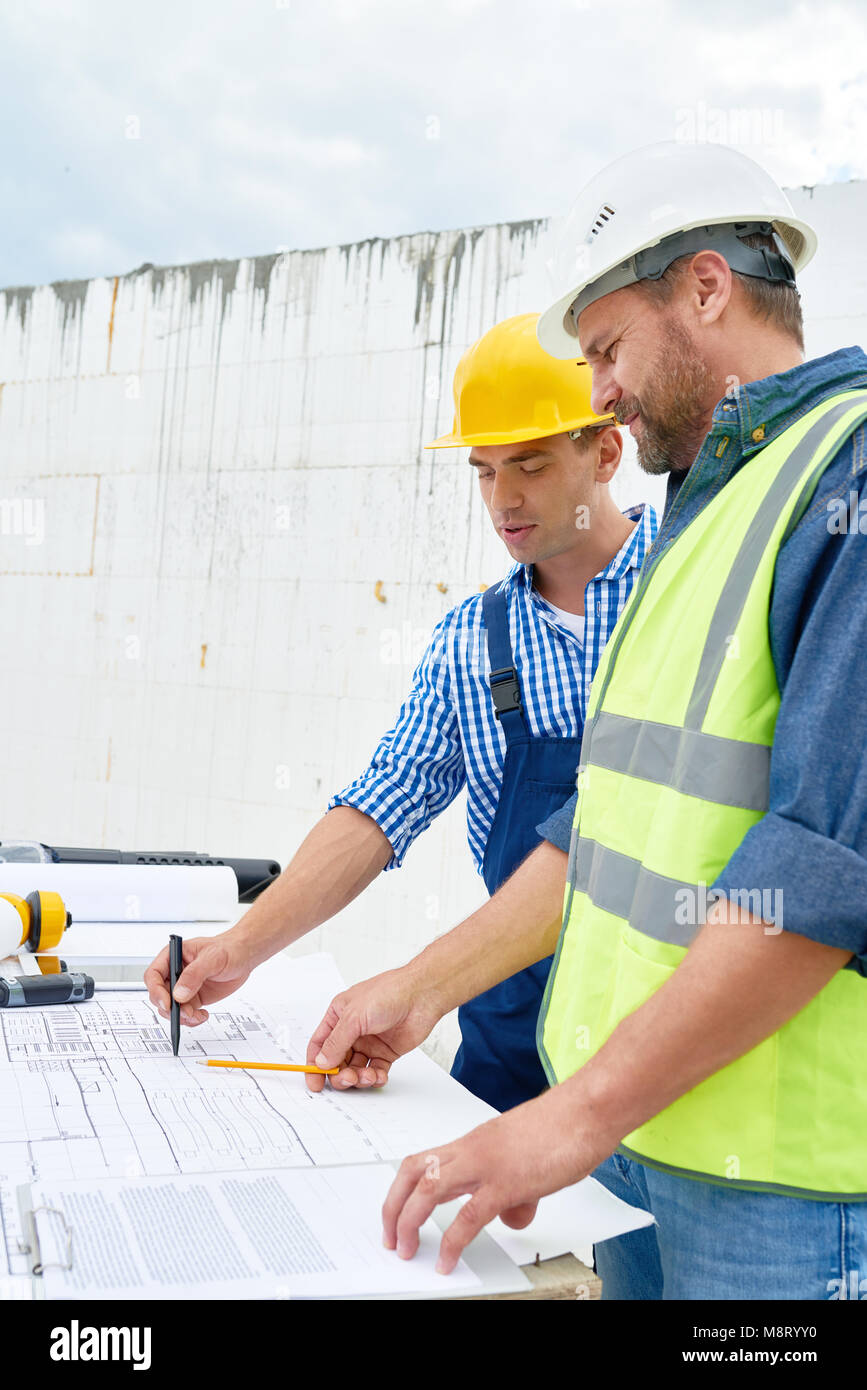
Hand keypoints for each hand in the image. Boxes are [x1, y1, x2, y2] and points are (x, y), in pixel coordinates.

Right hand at [144, 932, 253, 1025]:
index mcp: (172, 956)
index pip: (153, 975)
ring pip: (171, 1008)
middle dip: (170, 1008)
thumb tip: (179, 994)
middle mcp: (174, 973)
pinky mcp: (193, 998)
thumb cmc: (228, 949)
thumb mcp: (212, 957)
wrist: (243, 956)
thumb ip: (194, 974)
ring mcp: (183, 987)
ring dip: (181, 1016)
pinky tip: (203, 1015)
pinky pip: (185, 1013)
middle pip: (159, 996)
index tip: (167, 1003)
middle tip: (186, 1013)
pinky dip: (191, 1019)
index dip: (156, 991)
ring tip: (197, 1016)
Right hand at [305, 967, 442, 1092]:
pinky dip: (375, 1078)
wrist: (422, 995)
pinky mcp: (386, 1052)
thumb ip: (336, 1042)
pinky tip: (379, 1075)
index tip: (315, 1083)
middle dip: (340, 1074)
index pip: (319, 1045)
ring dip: (359, 1077)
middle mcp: (352, 1031)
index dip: (314, 1065)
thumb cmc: (388, 993)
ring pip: (355, 1069)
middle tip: (348, 1078)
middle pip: (337, 1062)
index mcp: (338, 1016)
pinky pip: (375, 1071)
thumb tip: (321, 1063)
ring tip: (368, 1075)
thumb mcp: (354, 1017)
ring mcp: (369, 1042)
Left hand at [382, 1084, 604, 1273]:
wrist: (588, 1109)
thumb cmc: (565, 1126)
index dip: (402, 1189)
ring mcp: (486, 1165)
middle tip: (391, 1237)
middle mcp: (472, 1150)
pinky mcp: (506, 1182)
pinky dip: (452, 1243)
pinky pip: (468, 1217)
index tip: (397, 1213)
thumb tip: (510, 1214)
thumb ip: (514, 1188)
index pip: (424, 1160)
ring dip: (409, 1222)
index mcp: (475, 1141)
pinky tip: (448, 1261)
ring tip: (406, 1250)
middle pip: (412, 1172)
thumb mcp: (528, 1158)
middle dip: (393, 1207)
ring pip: (427, 1190)